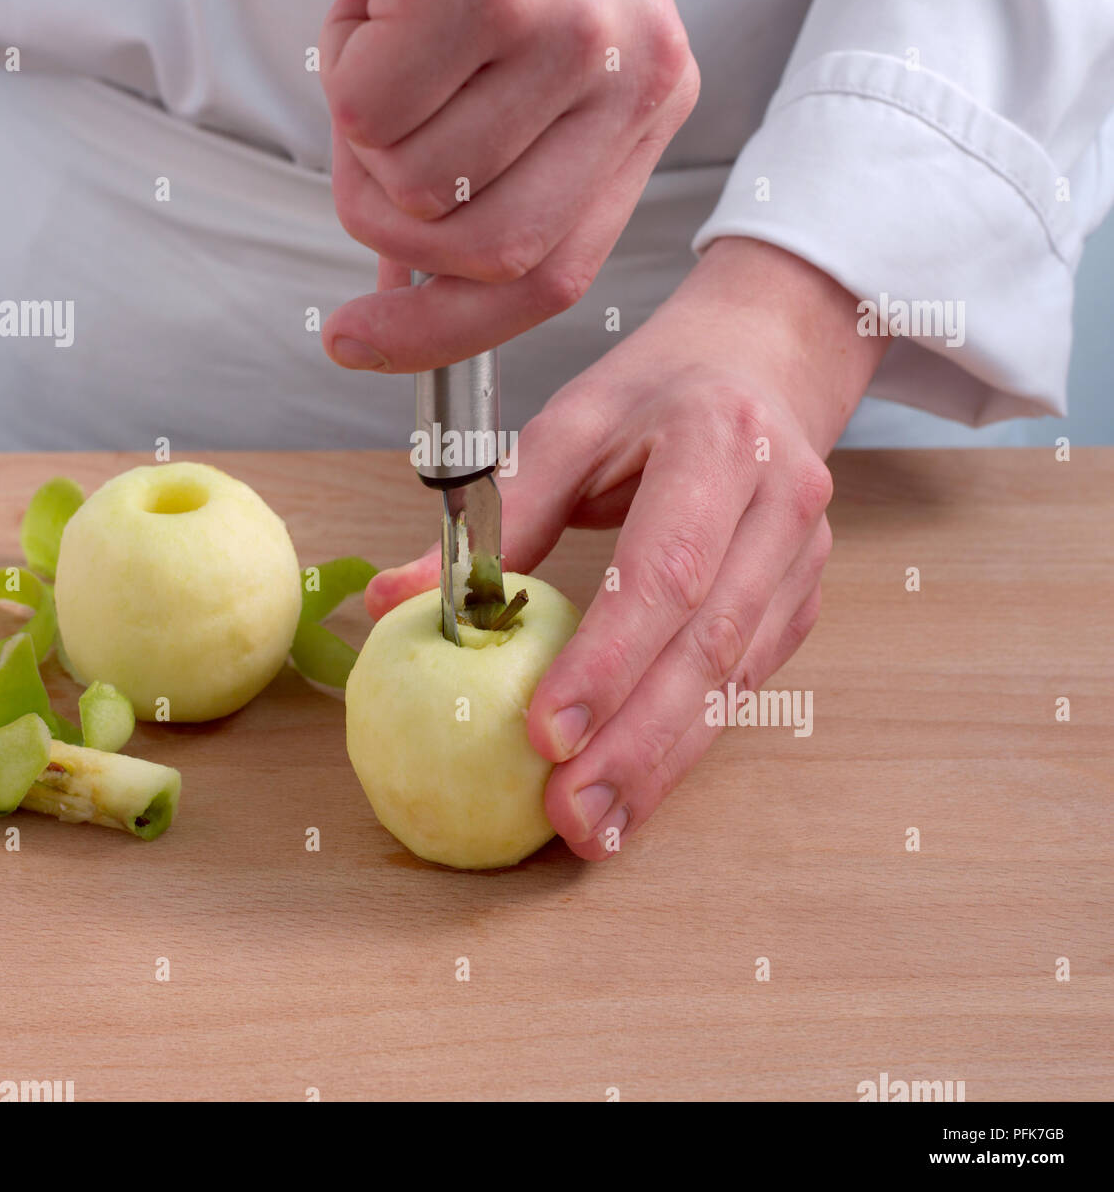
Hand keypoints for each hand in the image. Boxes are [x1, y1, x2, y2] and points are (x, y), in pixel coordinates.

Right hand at [303, 0, 698, 371]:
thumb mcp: (511, 59)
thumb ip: (486, 178)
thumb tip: (411, 296)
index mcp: (645, 101)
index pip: (555, 276)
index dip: (450, 334)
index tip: (361, 342)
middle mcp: (629, 72)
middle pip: (492, 256)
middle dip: (390, 233)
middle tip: (357, 155)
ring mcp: (568, 30)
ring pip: (419, 187)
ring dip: (360, 129)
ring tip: (386, 27)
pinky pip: (369, 110)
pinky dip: (339, 61)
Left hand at [365, 239, 889, 859]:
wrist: (762, 363)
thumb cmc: (654, 393)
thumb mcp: (571, 425)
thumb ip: (494, 518)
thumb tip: (392, 598)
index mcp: (720, 442)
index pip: (667, 568)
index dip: (608, 659)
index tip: (544, 733)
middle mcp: (781, 504)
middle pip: (709, 643)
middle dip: (635, 741)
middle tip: (566, 813)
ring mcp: (802, 558)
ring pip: (734, 680)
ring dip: (663, 763)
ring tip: (595, 829)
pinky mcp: (801, 599)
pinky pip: (744, 683)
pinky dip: (687, 742)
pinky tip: (637, 790)